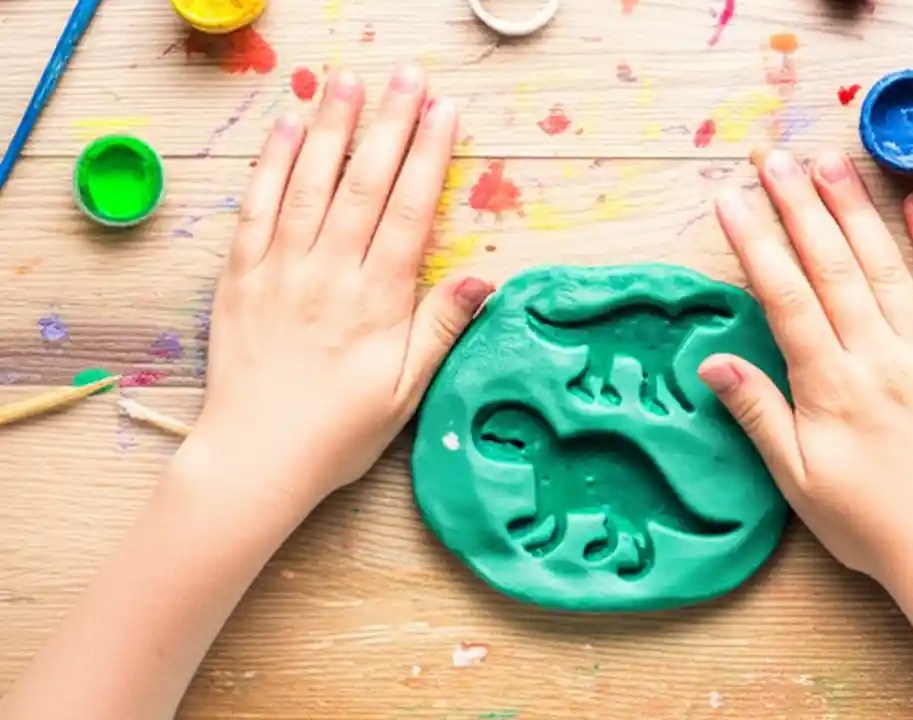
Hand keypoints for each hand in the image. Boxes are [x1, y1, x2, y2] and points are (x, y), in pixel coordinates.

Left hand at [185, 65, 492, 503]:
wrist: (256, 456)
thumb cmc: (339, 430)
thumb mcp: (406, 391)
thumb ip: (440, 327)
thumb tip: (484, 278)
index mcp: (376, 300)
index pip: (408, 211)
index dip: (429, 157)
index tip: (445, 112)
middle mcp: (329, 273)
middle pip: (363, 183)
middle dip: (389, 124)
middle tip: (408, 76)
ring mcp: (280, 269)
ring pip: (310, 183)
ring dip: (331, 127)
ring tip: (351, 82)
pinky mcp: (240, 275)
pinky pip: (256, 208)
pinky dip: (271, 163)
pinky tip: (286, 127)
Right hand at [699, 149, 912, 584]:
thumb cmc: (866, 519)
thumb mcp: (796, 478)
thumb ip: (758, 412)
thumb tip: (711, 362)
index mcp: (831, 387)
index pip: (786, 299)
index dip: (756, 244)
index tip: (731, 200)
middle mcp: (878, 358)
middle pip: (833, 267)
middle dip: (799, 206)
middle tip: (774, 157)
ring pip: (885, 266)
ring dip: (854, 209)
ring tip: (828, 161)